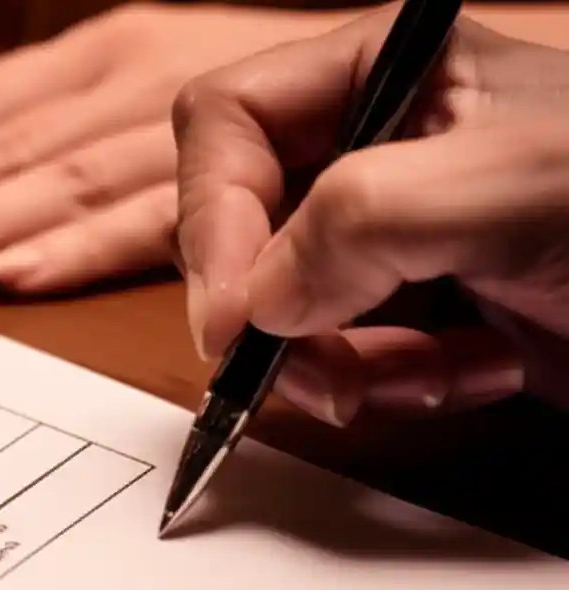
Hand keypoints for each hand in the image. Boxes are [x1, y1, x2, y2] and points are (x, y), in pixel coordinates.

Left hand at [0, 4, 352, 293]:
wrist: (412, 84)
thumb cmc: (275, 103)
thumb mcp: (151, 98)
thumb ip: (70, 151)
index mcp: (98, 59)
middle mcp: (125, 81)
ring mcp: (179, 128)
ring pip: (46, 180)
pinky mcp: (237, 177)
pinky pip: (145, 216)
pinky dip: (77, 243)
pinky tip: (13, 273)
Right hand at [173, 8, 568, 425]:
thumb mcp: (512, 186)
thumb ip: (363, 220)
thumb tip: (255, 302)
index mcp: (380, 71)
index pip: (226, 126)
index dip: (215, 218)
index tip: (238, 316)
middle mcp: (371, 144)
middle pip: (242, 226)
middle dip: (277, 313)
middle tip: (317, 373)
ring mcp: (392, 232)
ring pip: (282, 306)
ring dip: (339, 363)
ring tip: (424, 376)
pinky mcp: (416, 304)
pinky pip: (344, 351)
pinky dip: (393, 381)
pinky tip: (474, 372)